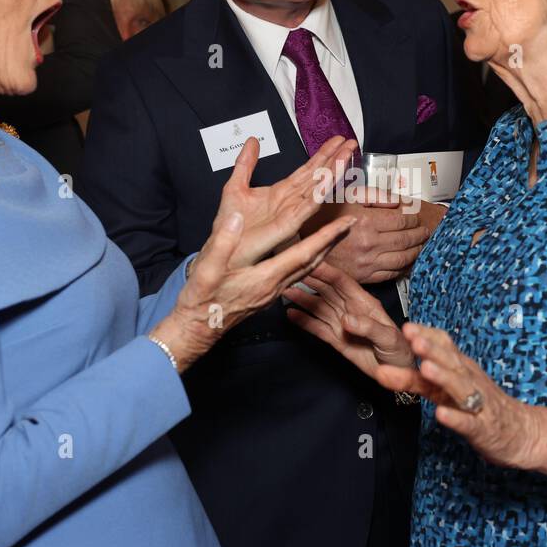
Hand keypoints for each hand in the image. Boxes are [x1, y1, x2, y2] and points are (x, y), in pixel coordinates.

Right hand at [152, 210, 354, 371]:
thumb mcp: (206, 270)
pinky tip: (306, 256)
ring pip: (306, 271)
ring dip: (323, 252)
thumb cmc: (201, 302)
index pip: (304, 254)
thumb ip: (223, 243)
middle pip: (313, 263)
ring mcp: (272, 293)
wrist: (196, 330)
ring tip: (334, 237)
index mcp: (265, 279)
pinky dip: (307, 262)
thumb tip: (236, 217)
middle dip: (333, 242)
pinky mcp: (266, 296)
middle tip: (350, 224)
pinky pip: (295, 277)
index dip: (327, 237)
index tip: (347, 223)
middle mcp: (274, 287)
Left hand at [219, 135, 356, 267]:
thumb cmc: (230, 226)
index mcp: (282, 193)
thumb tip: (252, 140)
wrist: (222, 248)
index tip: (338, 140)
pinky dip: (320, 193)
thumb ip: (245, 163)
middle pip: (318, 176)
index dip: (323, 154)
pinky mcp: (288, 225)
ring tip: (347, 155)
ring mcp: (292, 213)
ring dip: (333, 172)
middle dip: (335, 159)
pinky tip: (329, 180)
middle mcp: (292, 202)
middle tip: (350, 142)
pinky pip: (307, 207)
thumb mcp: (236, 187)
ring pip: (318, 189)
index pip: (308, 170)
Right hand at [283, 262, 412, 377]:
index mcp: (364, 303)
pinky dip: (304, 321)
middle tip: (291, 272)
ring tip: (286, 291)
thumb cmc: (400, 351)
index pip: (342, 282)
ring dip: (303, 299)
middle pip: (327, 291)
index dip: (326, 272)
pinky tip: (291, 315)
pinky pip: (317, 328)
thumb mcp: (389, 338)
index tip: (310, 264)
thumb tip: (345, 319)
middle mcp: (350, 309)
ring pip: (319, 307)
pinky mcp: (336, 339)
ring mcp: (342, 324)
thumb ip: (368, 327)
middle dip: (309, 281)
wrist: (398, 373)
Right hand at [303, 185, 429, 283]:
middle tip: (425, 231)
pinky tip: (408, 262)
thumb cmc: (325, 214)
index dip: (414, 218)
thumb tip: (399, 202)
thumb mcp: (349, 195)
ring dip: (416, 251)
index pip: (402, 220)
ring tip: (421, 245)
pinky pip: (391, 274)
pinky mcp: (363, 276)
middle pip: (406, 239)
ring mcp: (367, 263)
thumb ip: (376, 196)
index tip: (416, 217)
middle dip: (420, 234)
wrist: (304, 239)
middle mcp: (369, 244)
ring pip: (402, 258)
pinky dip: (404, 268)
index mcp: (367, 222)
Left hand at [373, 324, 541, 470]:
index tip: (407, 327)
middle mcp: (469, 381)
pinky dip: (455, 418)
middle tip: (413, 339)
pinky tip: (440, 415)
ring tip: (426, 368)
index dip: (427, 336)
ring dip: (443, 377)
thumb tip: (382, 369)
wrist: (523, 432)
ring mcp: (478, 404)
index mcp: (461, 369)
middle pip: (451, 362)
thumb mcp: (449, 389)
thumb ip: (416, 380)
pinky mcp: (483, 429)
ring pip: (460, 388)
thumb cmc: (481, 406)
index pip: (445, 346)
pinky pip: (468, 422)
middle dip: (432, 350)